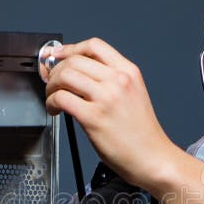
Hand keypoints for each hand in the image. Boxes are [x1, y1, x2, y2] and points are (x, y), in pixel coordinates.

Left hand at [44, 38, 177, 186]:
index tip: (60, 56)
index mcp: (129, 72)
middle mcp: (118, 81)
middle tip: (52, 82)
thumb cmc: (142, 133)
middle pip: (75, 60)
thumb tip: (81, 74)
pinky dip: (51, 102)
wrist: (152, 157)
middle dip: (56, 70)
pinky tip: (55, 109)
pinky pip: (62, 98)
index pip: (94, 46)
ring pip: (65, 76)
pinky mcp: (93, 118)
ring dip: (51, 86)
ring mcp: (106, 98)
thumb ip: (112, 80)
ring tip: (53, 97)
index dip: (71, 49)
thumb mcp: (134, 94)